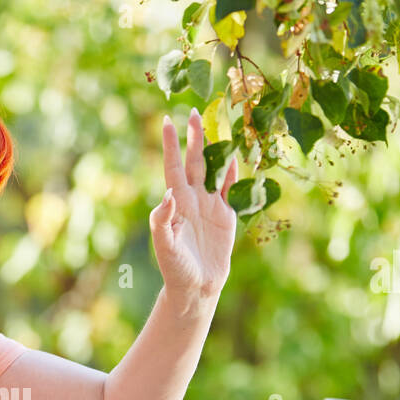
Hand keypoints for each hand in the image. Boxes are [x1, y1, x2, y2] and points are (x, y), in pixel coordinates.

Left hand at [149, 110, 237, 310]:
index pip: (173, 168)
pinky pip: (229, 188)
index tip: (168, 121)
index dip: (171, 146)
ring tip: (219, 124)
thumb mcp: (166, 246)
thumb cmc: (176, 269)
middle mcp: (192, 199)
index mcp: (176, 203)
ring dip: (216, 149)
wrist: (196, 287)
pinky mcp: (225, 215)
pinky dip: (233, 172)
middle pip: (194, 162)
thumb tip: (168, 194)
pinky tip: (236, 155)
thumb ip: (163, 221)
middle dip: (194, 138)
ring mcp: (209, 206)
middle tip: (195, 111)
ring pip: (213, 170)